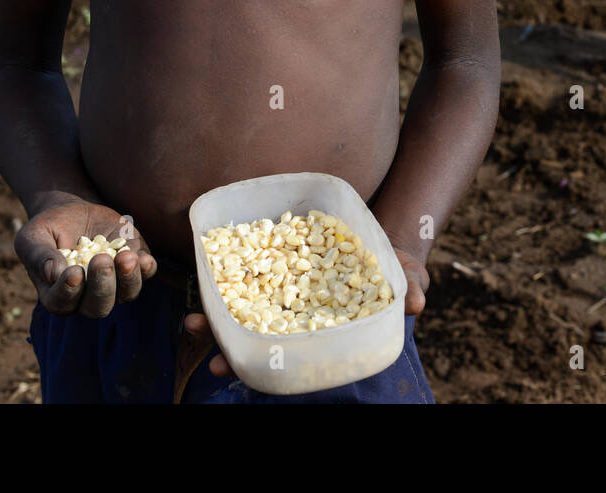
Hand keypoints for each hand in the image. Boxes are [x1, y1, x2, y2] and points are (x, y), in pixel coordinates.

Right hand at [13, 198, 156, 318]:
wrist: (73, 211)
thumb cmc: (48, 228)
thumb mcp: (33, 237)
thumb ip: (39, 256)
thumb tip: (53, 274)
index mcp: (58, 296)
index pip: (63, 303)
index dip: (69, 291)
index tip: (73, 272)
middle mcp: (87, 297)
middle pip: (98, 306)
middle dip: (102, 286)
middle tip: (101, 260)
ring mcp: (115, 283)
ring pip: (126, 294)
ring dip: (128, 279)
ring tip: (125, 257)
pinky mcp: (134, 265)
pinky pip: (145, 274)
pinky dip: (146, 269)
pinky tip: (143, 257)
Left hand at [185, 245, 430, 380]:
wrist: (379, 235)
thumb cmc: (393, 267)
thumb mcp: (406, 276)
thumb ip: (409, 288)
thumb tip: (415, 305)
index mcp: (320, 327)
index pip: (282, 352)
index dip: (253, 364)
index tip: (226, 370)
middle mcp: (296, 313)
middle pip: (254, 337)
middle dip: (226, 350)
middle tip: (203, 358)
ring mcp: (284, 287)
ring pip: (243, 309)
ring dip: (215, 318)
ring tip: (189, 320)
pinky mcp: (280, 257)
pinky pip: (250, 267)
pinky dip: (228, 270)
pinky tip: (207, 264)